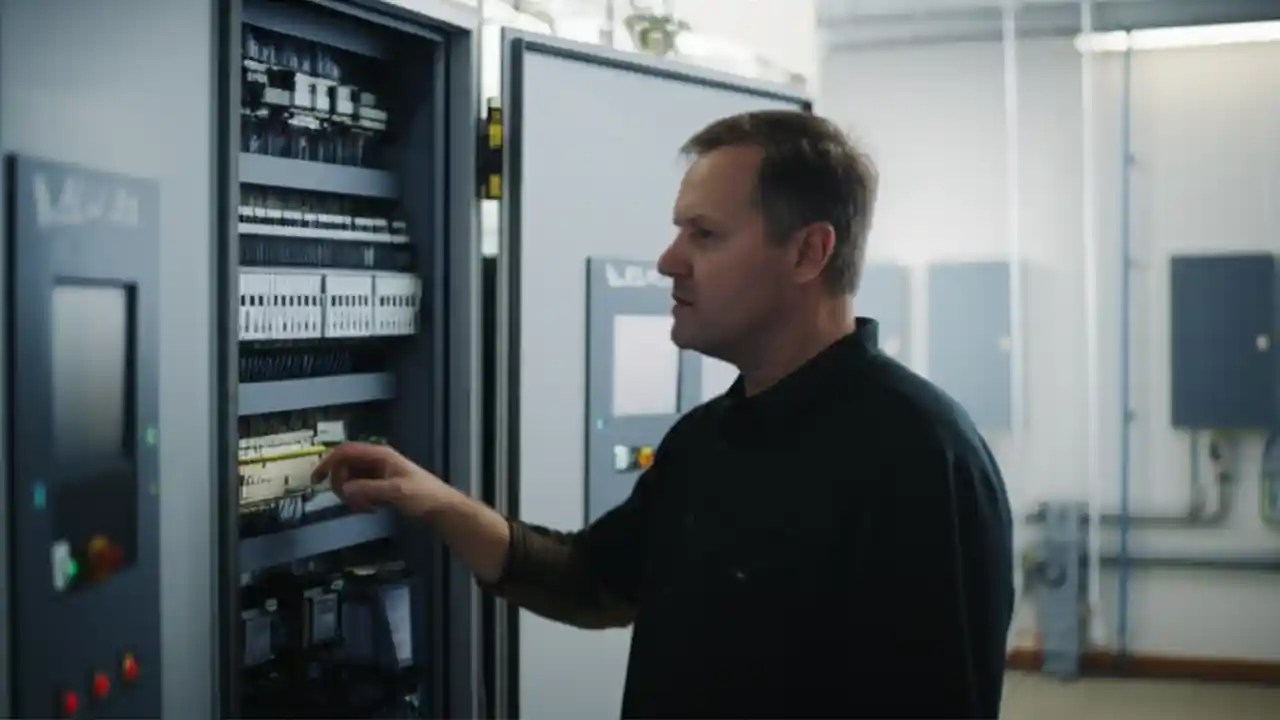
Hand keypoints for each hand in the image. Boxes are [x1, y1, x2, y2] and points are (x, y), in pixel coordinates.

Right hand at [311, 442, 452, 516]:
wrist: (441, 508)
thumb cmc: (423, 496)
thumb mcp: (395, 492)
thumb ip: (369, 489)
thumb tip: (344, 489)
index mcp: (380, 454)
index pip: (346, 451)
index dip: (328, 462)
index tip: (316, 480)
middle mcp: (376, 461)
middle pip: (344, 466)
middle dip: (341, 485)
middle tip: (351, 503)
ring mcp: (377, 474)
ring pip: (350, 480)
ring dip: (351, 495)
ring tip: (366, 509)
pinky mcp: (379, 486)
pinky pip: (359, 490)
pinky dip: (359, 500)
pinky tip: (371, 510)